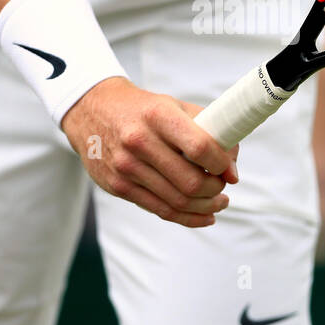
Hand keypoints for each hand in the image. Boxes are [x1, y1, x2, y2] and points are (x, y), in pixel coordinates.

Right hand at [61, 77, 239, 227]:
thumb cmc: (142, 109)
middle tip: (223, 187)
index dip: (222, 164)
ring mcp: (126, 167)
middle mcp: (139, 141)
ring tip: (219, 202)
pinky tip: (204, 216)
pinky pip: (160, 210)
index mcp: (158, 116)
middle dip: (216, 189)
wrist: (91, 110)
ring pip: (178, 201)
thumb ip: (208, 130)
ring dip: (206, 206)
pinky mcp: (118, 186)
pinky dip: (187, 218)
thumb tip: (232, 168)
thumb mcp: (173, 106)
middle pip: (191, 181)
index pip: (200, 148)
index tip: (229, 169)